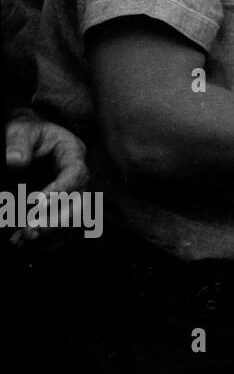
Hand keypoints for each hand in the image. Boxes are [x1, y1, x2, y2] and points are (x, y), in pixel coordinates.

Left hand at [5, 112, 90, 248]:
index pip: (76, 173)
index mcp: (73, 153)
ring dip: (50, 235)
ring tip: (21, 240)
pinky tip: (21, 243)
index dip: (61, 189)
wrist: (29, 143)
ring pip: (73, 221)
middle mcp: (79, 176)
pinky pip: (62, 231)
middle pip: (80, 202)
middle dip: (57, 220)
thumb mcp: (21, 130)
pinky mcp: (63, 210)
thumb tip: (14, 161)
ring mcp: (73, 195)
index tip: (38, 202)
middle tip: (30, 231)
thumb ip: (18, 143)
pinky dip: (45, 241)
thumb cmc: (27, 134)